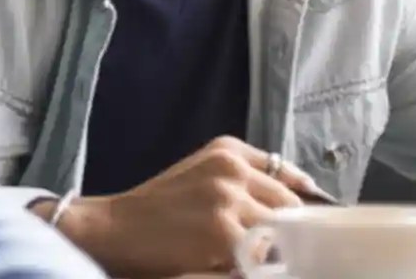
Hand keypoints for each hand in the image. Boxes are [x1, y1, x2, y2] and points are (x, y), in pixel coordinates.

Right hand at [57, 136, 325, 277]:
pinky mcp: (224, 231)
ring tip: (240, 255)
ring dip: (268, 250)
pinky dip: (249, 265)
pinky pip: (258, 256)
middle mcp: (231, 167)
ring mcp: (228, 198)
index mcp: (228, 150)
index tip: (299, 225)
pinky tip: (225, 263)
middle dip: (284, 231)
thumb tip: (301, 203)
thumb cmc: (158, 209)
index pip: (289, 178)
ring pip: (278, 233)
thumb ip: (244, 182)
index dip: (297, 205)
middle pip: (290, 207)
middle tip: (264, 248)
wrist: (114, 229)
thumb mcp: (203, 178)